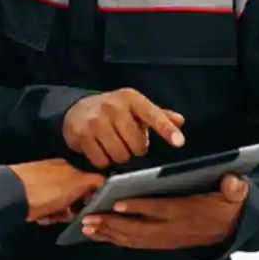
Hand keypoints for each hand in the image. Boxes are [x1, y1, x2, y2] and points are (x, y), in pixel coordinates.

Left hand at [8, 159, 104, 222]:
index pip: (86, 180)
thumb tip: (106, 181)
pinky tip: (44, 218)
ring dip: (60, 213)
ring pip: (59, 204)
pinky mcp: (29, 198)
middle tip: (73, 215)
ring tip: (56, 217)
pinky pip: (45, 210)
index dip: (91, 195)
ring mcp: (41, 185)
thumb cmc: (49, 189)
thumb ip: (94, 181)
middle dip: (74, 207)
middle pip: (72, 194)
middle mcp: (55, 173)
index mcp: (67, 166)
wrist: (13, 195)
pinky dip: (47, 215)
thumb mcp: (77, 183)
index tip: (92, 207)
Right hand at [62, 88, 185, 168]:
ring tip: (114, 144)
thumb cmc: (115, 110)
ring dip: (119, 156)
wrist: (78, 108)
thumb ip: (159, 116)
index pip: (153, 115)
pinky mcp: (82, 134)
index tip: (179, 142)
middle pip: (137, 145)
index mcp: (132, 99)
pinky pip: (101, 160)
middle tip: (127, 140)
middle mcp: (114, 107)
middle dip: (135, 148)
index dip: (166, 130)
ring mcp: (96, 120)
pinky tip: (100, 148)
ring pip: (120, 155)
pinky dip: (103, 160)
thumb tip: (180, 121)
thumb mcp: (136, 108)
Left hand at [81, 174, 249, 249]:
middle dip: (112, 225)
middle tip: (88, 219)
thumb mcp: (234, 195)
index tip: (118, 202)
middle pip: (139, 229)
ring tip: (87, 228)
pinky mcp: (161, 242)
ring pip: (133, 239)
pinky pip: (136, 244)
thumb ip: (234, 188)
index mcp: (187, 212)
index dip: (139, 208)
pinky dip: (117, 240)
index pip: (160, 209)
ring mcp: (166, 239)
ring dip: (109, 234)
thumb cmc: (226, 205)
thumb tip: (234, 181)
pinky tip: (100, 236)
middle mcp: (173, 229)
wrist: (230, 229)